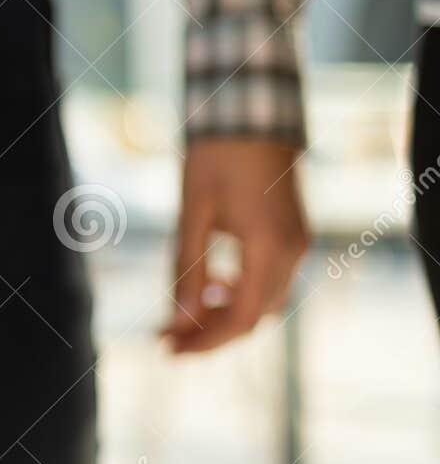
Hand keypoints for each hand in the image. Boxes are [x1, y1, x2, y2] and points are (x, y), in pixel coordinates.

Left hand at [161, 136, 309, 353]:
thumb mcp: (192, 213)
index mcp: (269, 247)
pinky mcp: (293, 234)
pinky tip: (210, 284)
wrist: (250, 115)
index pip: (241, 318)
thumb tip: (179, 319)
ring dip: (224, 313)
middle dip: (210, 331)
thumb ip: (187, 268)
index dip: (205, 340)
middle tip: (165, 337)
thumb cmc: (215, 157)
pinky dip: (239, 290)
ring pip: (264, 301)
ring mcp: (298, 243)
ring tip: (181, 314)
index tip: (168, 348)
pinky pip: (269, 279)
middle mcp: (292, 251)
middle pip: (255, 316)